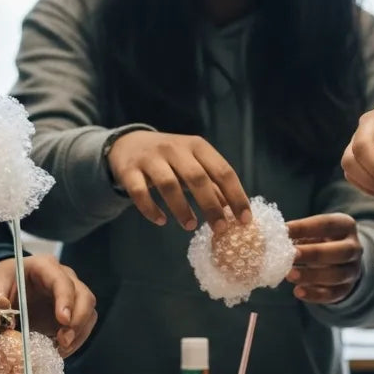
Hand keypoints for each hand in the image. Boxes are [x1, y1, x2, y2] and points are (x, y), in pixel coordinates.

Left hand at [0, 256, 97, 355]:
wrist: (9, 286)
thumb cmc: (3, 281)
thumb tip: (6, 322)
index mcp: (44, 267)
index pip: (62, 281)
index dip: (65, 300)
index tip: (63, 321)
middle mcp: (65, 277)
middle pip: (84, 296)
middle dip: (78, 320)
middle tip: (63, 341)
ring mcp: (72, 295)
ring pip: (89, 312)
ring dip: (79, 333)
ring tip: (61, 349)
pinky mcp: (73, 312)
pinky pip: (84, 325)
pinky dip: (76, 340)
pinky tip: (60, 350)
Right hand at [106, 130, 251, 229]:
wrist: (128, 144)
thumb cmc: (170, 159)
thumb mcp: (194, 164)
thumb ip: (213, 184)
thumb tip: (234, 210)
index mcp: (197, 146)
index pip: (223, 171)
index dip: (236, 196)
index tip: (244, 220)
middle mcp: (175, 148)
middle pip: (197, 178)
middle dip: (211, 206)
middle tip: (219, 229)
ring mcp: (150, 158)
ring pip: (168, 184)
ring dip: (182, 208)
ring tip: (191, 226)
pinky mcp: (129, 171)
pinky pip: (140, 192)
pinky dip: (150, 209)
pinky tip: (160, 221)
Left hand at [286, 213, 362, 303]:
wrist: (339, 260)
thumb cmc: (318, 240)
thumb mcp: (312, 231)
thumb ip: (296, 232)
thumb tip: (269, 235)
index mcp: (345, 226)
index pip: (327, 224)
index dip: (305, 228)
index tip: (284, 231)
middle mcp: (354, 247)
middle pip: (340, 251)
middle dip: (314, 253)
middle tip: (291, 255)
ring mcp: (353, 270)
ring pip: (337, 275)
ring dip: (312, 276)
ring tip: (290, 276)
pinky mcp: (346, 289)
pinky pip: (333, 294)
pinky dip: (315, 295)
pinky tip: (298, 292)